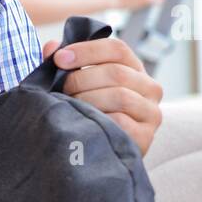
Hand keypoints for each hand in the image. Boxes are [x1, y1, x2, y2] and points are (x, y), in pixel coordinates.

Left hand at [40, 33, 162, 155]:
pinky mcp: (146, 136)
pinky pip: (121, 122)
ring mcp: (151, 113)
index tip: (59, 59)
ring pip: (120, 96)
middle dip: (81, 79)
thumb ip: (64, 65)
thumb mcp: (79, 85)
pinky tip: (83, 123)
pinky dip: (98, 120)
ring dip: (88, 100)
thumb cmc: (88, 112)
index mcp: (134, 69)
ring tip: (70, 107)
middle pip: (116, 72)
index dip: (87, 50)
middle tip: (61, 90)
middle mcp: (150, 87)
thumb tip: (51, 48)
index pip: (117, 49)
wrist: (100, 154)